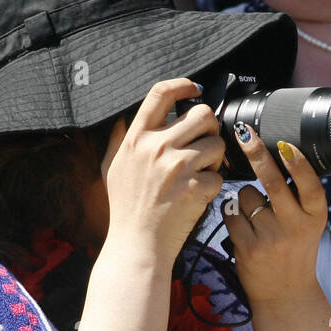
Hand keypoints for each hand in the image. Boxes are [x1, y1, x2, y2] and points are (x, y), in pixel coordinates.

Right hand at [102, 78, 224, 256]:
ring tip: (199, 173)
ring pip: (216, 144)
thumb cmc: (125, 208)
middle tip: (205, 142)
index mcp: (136, 138)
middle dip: (209, 127)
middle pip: (202, 114)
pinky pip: (219, 174)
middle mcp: (157, 147)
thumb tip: (125, 115)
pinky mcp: (195, 187)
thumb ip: (120, 138)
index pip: (161, 93)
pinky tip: (197, 195)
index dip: (183, 84)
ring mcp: (177, 167)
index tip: (195, 88)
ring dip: (214, 158)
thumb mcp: (111, 167)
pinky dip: (213, 185)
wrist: (137, 245)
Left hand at [221, 125, 326, 307]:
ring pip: (246, 196)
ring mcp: (271, 238)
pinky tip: (241, 224)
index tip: (286, 145)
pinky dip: (231, 212)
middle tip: (244, 134)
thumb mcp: (307, 225)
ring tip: (254, 216)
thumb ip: (297, 198)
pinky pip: (231, 213)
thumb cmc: (294, 252)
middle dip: (256, 154)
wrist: (285, 295)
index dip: (298, 164)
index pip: (310, 185)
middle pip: (273, 182)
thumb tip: (274, 154)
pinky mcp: (248, 248)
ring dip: (244, 197)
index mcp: (315, 217)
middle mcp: (296, 227)